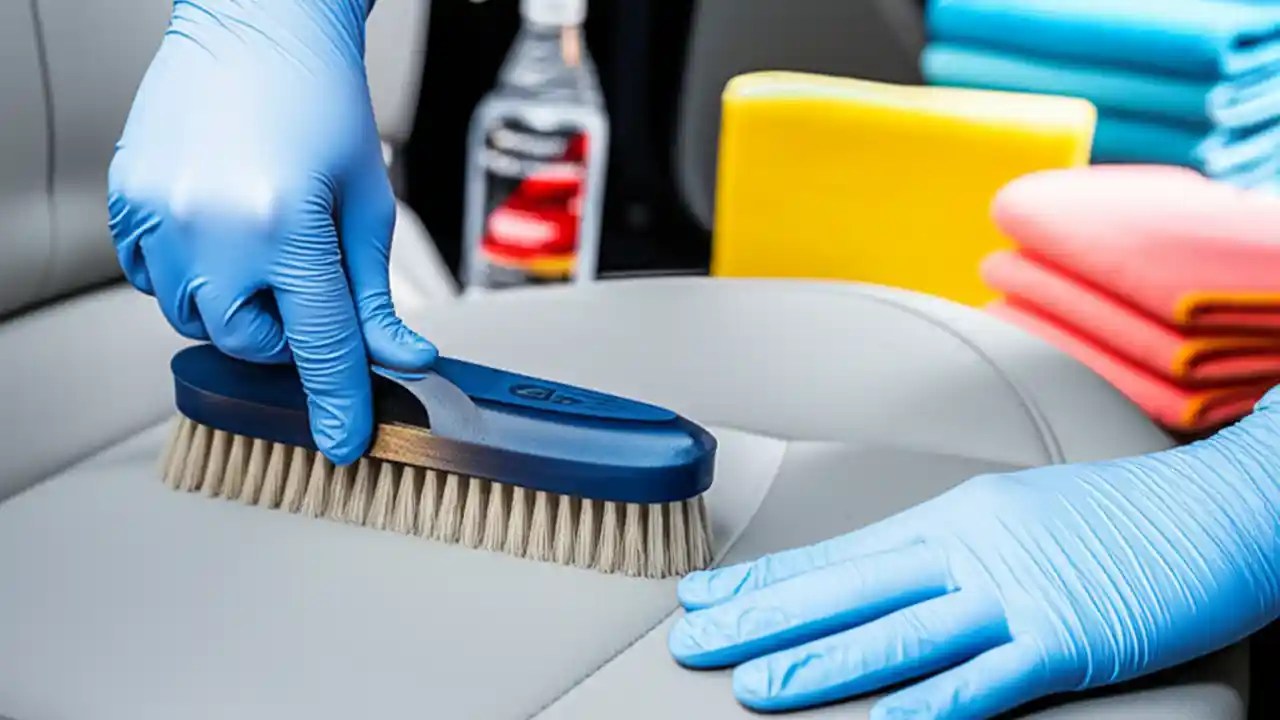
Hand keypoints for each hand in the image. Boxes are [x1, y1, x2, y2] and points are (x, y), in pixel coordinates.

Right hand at [108, 0, 434, 463]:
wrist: (258, 29)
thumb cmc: (322, 105)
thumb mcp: (367, 205)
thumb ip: (374, 295)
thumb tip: (402, 359)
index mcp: (286, 226)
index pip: (318, 346)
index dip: (337, 403)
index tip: (343, 445)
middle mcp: (213, 228)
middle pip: (247, 343)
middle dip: (284, 336)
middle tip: (303, 288)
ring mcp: (161, 216)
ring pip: (194, 317)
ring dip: (233, 307)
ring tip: (260, 247)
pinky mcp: (127, 202)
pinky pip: (152, 278)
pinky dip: (188, 275)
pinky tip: (219, 231)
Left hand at [669, 394, 1279, 717]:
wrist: (1220, 505)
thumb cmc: (1124, 516)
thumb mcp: (1018, 516)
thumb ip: (955, 551)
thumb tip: (897, 577)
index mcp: (956, 518)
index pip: (839, 553)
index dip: (767, 578)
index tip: (707, 594)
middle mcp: (971, 550)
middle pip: (848, 590)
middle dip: (764, 620)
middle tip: (695, 642)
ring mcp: (1016, 593)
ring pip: (899, 634)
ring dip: (823, 665)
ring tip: (756, 688)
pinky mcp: (1068, 638)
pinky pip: (990, 679)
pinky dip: (936, 704)